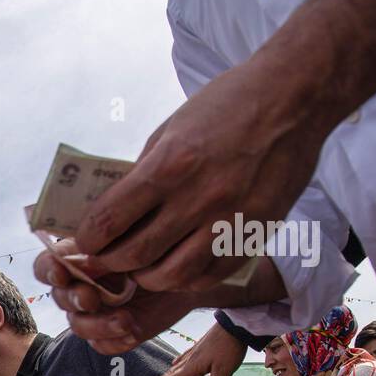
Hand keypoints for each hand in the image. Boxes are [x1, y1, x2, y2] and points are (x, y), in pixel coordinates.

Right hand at [32, 263, 201, 355]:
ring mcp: (94, 314)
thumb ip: (107, 246)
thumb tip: (86, 255)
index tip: (62, 274)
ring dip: (98, 325)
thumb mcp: (134, 238)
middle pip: (60, 299)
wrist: (187, 273)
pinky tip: (134, 331)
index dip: (48, 271)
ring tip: (125, 320)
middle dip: (75, 299)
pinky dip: (115, 341)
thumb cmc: (157, 246)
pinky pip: (102, 346)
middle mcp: (79, 288)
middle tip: (93, 298)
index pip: (45, 267)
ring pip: (78, 326)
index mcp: (76, 260)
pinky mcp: (112, 334)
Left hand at [71, 59, 329, 293]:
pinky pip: (209, 275)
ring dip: (146, 277)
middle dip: (110, 263)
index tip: (82, 243)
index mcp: (171, 164)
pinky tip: (176, 266)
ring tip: (140, 267)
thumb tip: (112, 210)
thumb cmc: (227, 105)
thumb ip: (143, 173)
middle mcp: (199, 196)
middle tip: (105, 260)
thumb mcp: (171, 129)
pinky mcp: (255, 231)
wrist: (294, 97)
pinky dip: (184, 278)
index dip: (87, 240)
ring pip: (171, 274)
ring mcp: (230, 219)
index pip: (110, 221)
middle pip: (135, 255)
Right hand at [145, 322, 246, 375]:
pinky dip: (176, 362)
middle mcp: (190, 360)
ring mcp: (194, 351)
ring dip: (166, 375)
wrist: (234, 325)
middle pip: (172, 374)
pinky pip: (183, 356)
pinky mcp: (200, 345)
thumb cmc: (229, 348)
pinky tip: (174, 362)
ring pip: (176, 366)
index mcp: (193, 367)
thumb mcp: (224, 372)